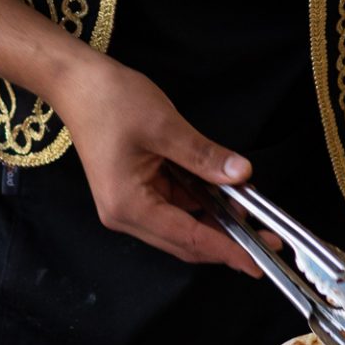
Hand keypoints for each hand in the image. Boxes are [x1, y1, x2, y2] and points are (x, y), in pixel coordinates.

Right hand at [51, 54, 260, 275]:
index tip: (258, 261)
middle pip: (184, 242)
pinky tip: (225, 197)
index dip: (227, 250)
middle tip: (268, 240)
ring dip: (215, 223)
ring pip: (181, 227)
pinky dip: (200, 206)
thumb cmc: (112, 101)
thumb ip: (204, 156)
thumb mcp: (165, 127)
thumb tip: (242, 174)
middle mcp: (125, 216)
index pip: (189, 239)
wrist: (76, 83)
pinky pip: (173, 208)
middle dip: (227, 242)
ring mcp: (127, 206)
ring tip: (253, 216)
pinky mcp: (132, 193)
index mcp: (129, 206)